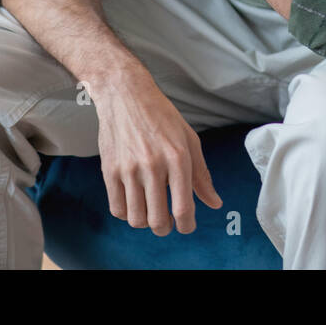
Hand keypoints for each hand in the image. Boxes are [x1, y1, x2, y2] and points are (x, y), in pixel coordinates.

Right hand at [88, 64, 222, 235]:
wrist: (126, 96)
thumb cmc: (162, 117)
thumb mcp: (189, 140)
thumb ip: (202, 175)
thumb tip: (215, 203)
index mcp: (178, 158)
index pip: (183, 208)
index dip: (187, 225)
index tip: (187, 227)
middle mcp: (153, 166)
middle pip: (157, 220)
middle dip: (166, 228)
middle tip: (168, 222)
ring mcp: (129, 169)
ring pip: (136, 218)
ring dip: (146, 222)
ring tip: (151, 211)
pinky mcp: (110, 171)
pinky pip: (117, 208)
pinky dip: (127, 213)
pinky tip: (135, 202)